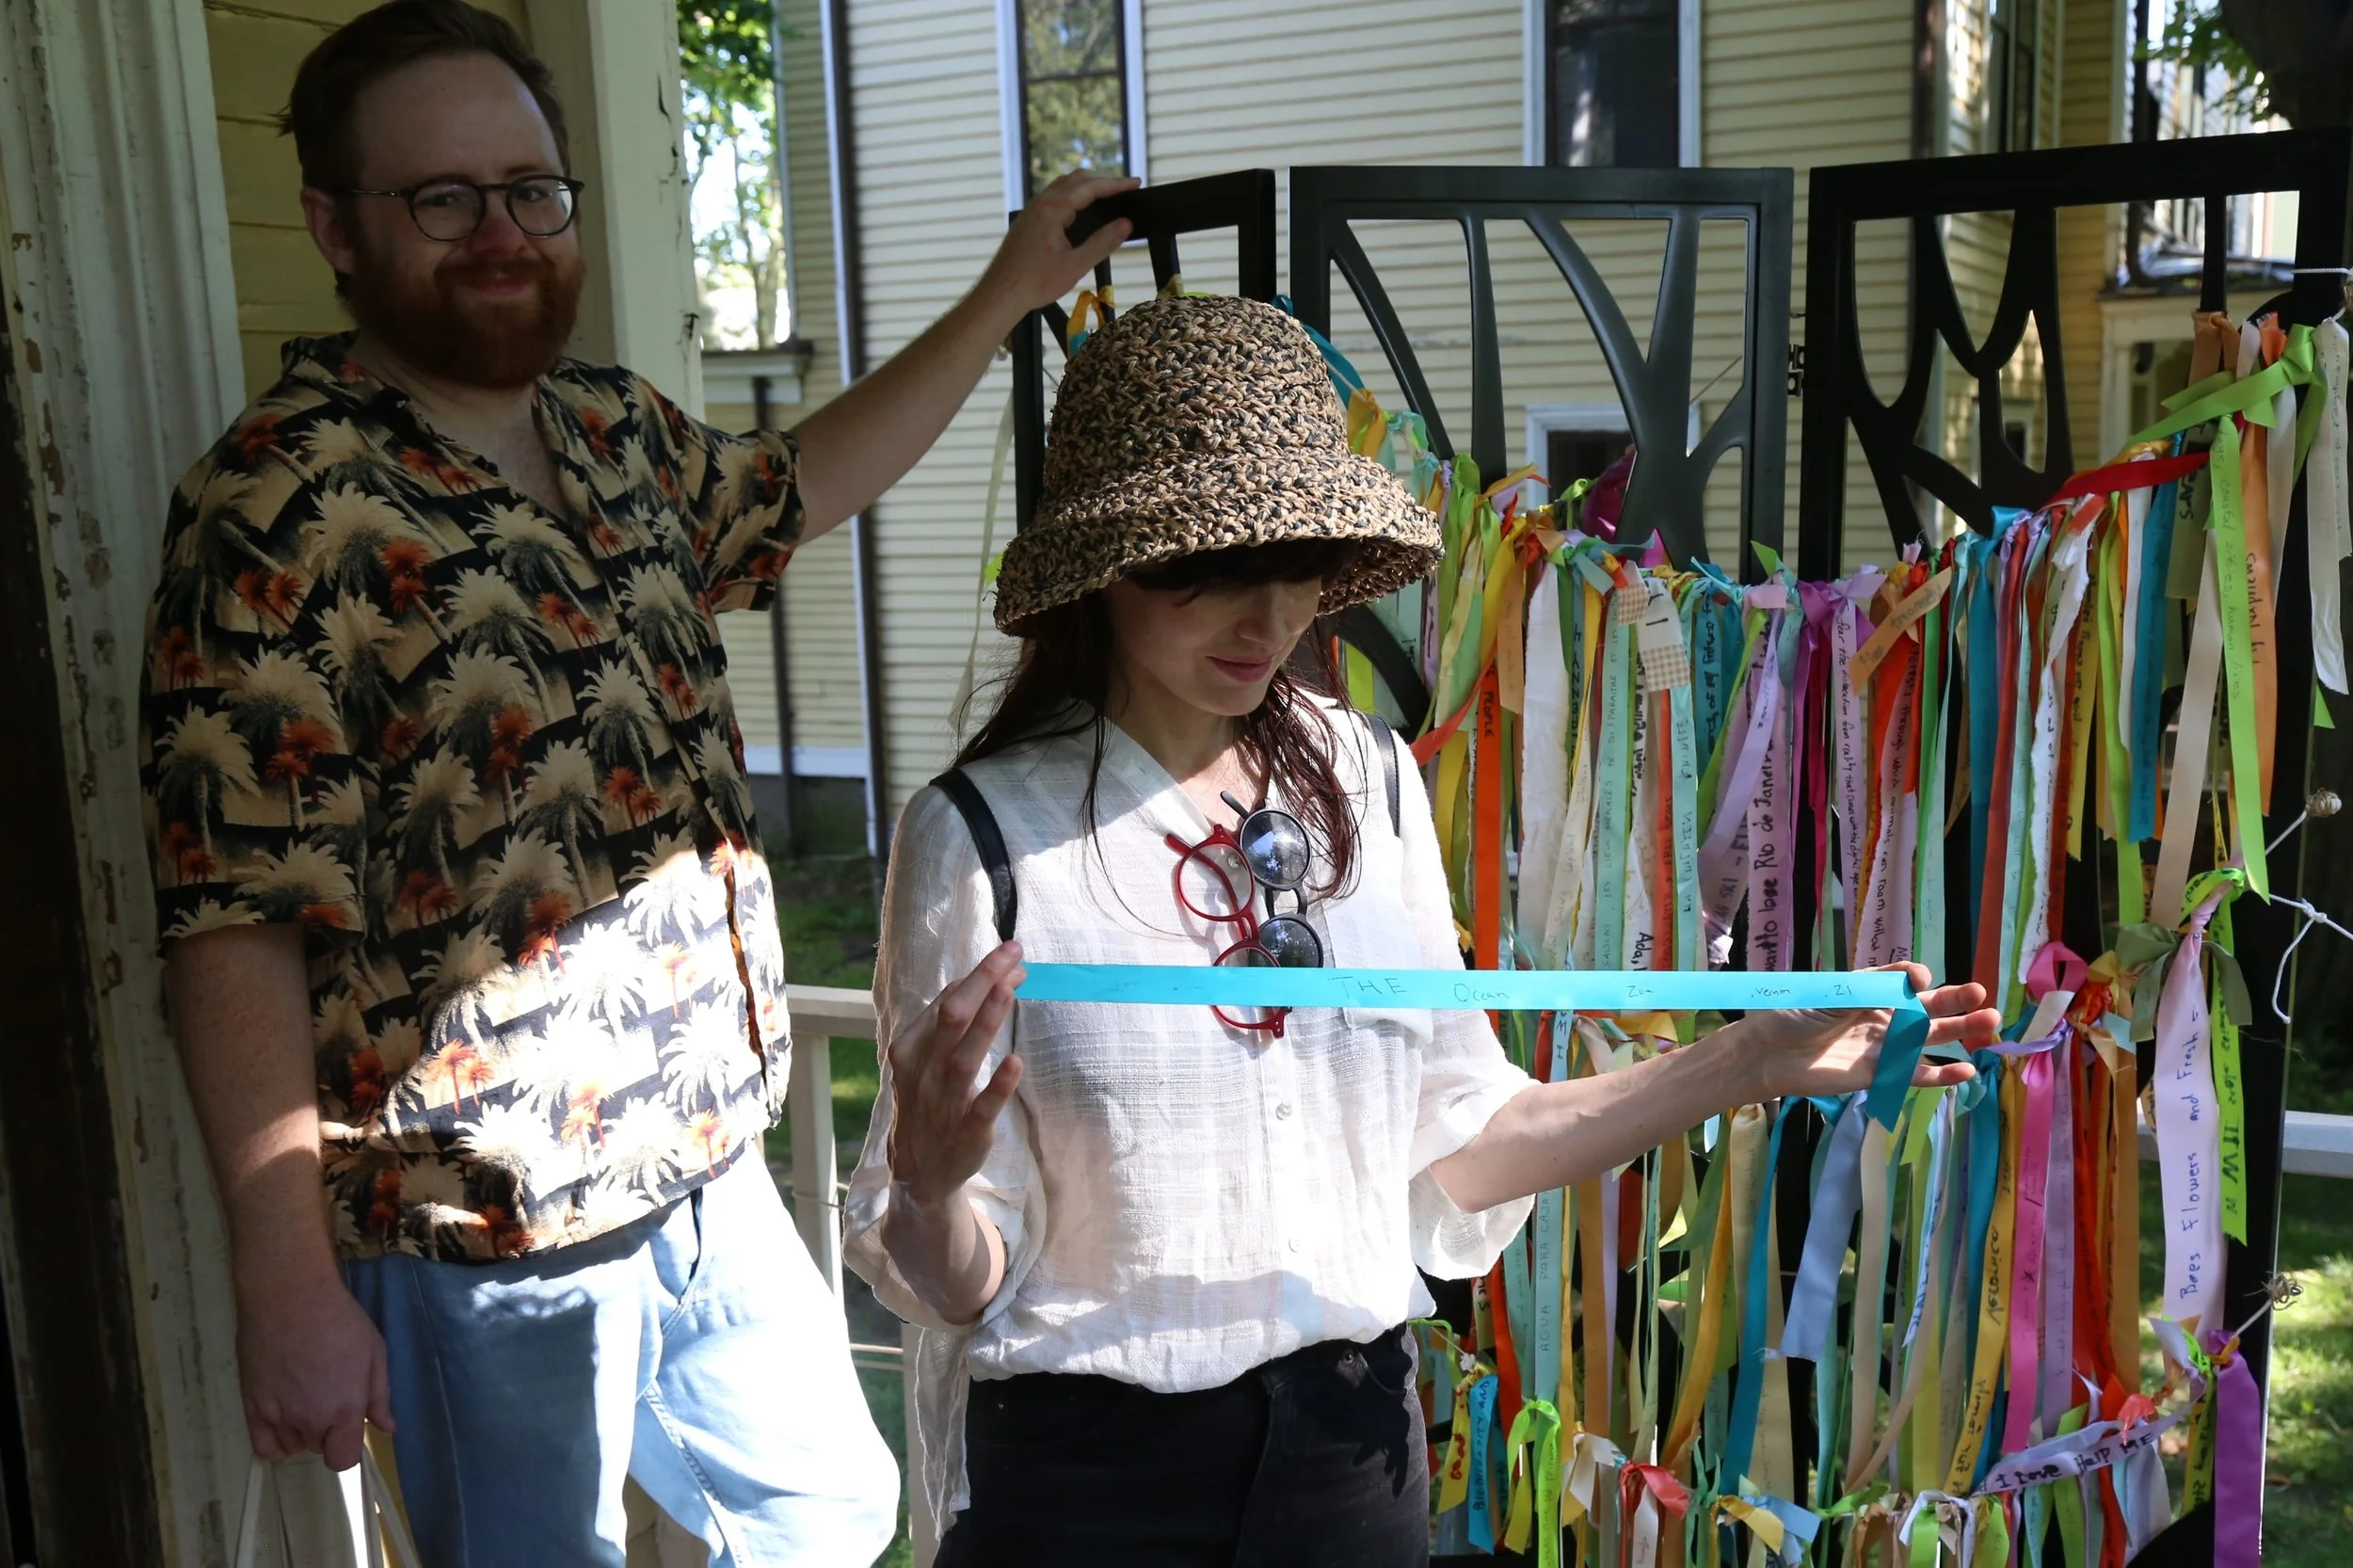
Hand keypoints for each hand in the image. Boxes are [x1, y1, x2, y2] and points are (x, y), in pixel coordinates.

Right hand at [236, 1269, 393, 1470]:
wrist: (290, 1299)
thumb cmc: (340, 1321)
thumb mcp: (374, 1353)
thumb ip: (380, 1396)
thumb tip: (387, 1428)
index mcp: (344, 1410)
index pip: (343, 1460)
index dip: (348, 1447)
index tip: (349, 1427)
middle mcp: (310, 1420)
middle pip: (319, 1448)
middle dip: (327, 1430)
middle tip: (328, 1396)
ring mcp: (278, 1416)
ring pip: (292, 1446)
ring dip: (302, 1432)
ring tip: (305, 1398)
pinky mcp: (252, 1407)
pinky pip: (263, 1447)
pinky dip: (275, 1442)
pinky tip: (283, 1423)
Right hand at [887, 941, 1026, 1208]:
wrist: (918, 1170)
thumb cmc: (927, 1099)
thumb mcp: (925, 1057)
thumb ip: (949, 1021)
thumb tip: (982, 979)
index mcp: (910, 1047)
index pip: (946, 1001)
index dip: (979, 974)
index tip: (1010, 955)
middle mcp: (924, 1070)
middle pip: (952, 1017)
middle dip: (983, 980)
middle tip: (1015, 952)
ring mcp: (945, 1102)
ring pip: (965, 1057)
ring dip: (988, 1020)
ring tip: (1009, 988)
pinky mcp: (968, 1132)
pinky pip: (982, 1107)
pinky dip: (998, 1086)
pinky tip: (1015, 1064)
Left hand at [974, 172, 1138, 322]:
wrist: (999, 294)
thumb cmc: (1036, 282)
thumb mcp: (1075, 265)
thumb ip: (1103, 243)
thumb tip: (1126, 224)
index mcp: (1053, 208)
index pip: (1091, 187)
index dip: (1116, 184)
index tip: (1136, 183)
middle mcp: (1041, 202)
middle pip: (1076, 180)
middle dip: (1102, 182)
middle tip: (1125, 190)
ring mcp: (1032, 210)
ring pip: (1063, 187)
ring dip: (1086, 187)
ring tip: (1107, 197)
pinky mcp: (1028, 220)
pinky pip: (1054, 198)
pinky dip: (1073, 197)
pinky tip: (1081, 212)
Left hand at [1733, 962, 2000, 1104]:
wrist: (1766, 1056)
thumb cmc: (1790, 1015)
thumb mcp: (1828, 992)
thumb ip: (1869, 987)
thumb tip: (1914, 978)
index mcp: (1867, 991)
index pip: (1903, 979)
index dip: (1916, 977)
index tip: (1920, 979)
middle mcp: (1881, 1016)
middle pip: (1927, 1007)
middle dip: (1956, 1000)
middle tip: (1982, 995)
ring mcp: (1883, 1046)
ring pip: (1930, 1038)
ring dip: (1960, 1031)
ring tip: (1991, 1022)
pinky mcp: (1880, 1074)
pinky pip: (1916, 1073)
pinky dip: (1942, 1074)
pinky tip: (1967, 1070)